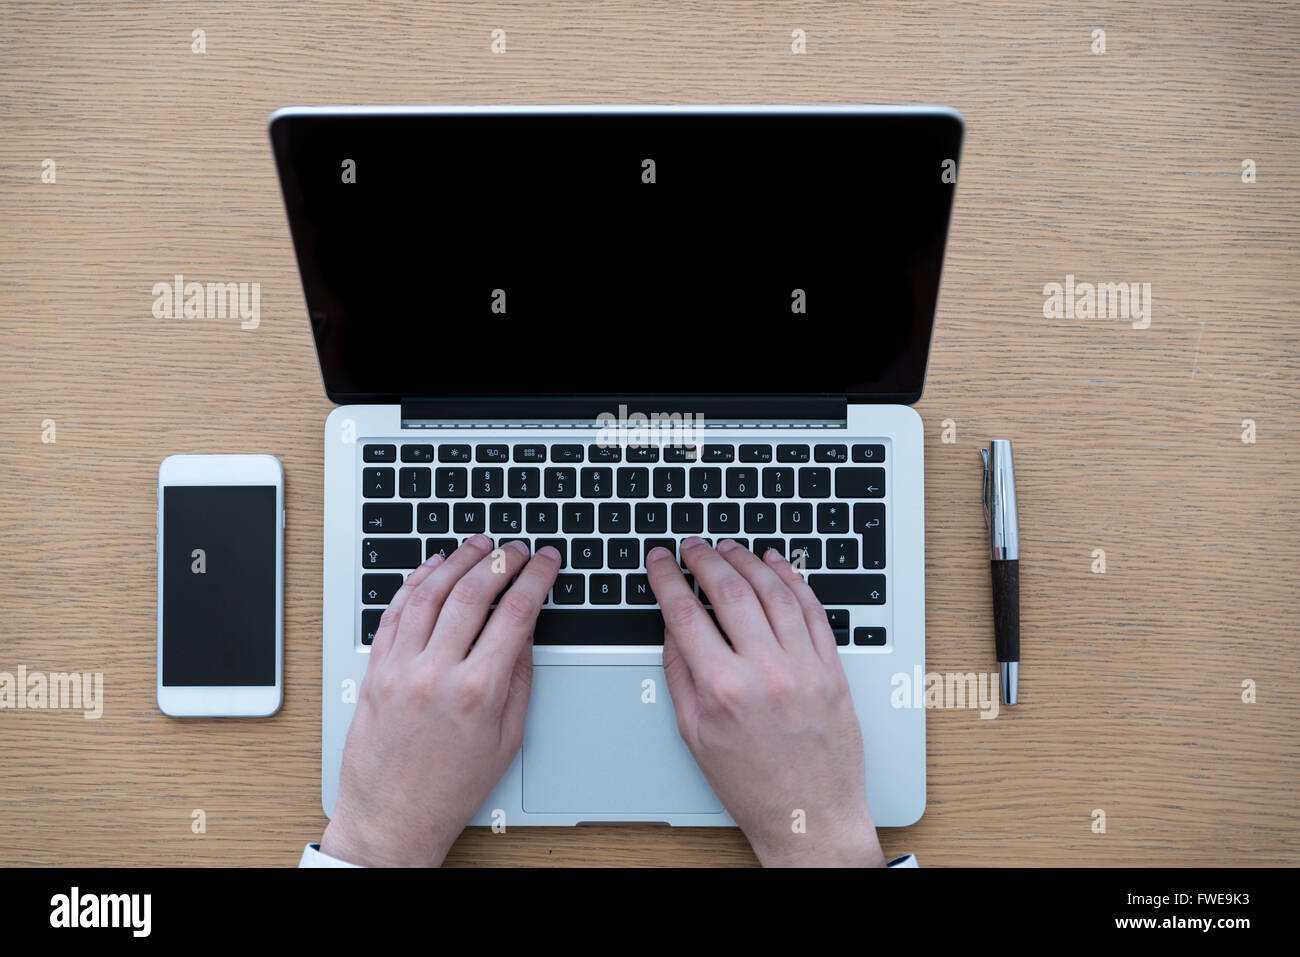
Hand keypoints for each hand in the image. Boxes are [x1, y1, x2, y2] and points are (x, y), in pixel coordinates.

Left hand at [320, 535, 559, 865]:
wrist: (393, 819)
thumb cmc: (451, 788)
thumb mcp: (508, 738)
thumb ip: (520, 678)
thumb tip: (525, 630)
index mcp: (478, 690)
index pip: (515, 612)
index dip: (537, 577)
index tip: (546, 561)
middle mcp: (436, 673)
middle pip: (473, 592)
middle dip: (501, 560)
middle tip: (516, 548)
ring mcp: (400, 669)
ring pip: (429, 591)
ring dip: (456, 560)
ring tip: (477, 546)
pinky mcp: (374, 671)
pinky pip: (394, 613)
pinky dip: (413, 583)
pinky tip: (430, 569)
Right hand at [646, 537, 886, 866]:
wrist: (810, 816)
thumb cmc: (751, 784)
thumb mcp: (695, 734)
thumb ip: (680, 674)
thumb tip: (673, 626)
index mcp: (723, 690)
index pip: (685, 613)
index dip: (666, 578)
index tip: (659, 560)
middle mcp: (766, 672)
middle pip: (730, 591)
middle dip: (704, 559)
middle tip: (692, 545)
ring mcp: (804, 667)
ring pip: (775, 591)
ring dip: (748, 561)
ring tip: (729, 548)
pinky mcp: (832, 669)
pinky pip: (813, 610)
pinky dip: (793, 579)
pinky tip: (777, 564)